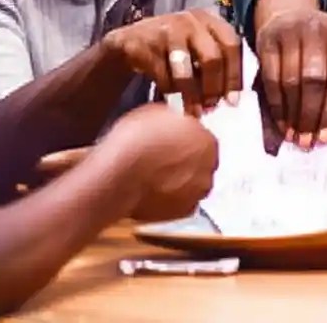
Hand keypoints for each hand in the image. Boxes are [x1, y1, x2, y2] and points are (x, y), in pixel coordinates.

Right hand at [97, 103, 218, 221]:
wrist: (118, 177)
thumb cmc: (134, 144)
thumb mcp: (155, 113)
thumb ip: (174, 120)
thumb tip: (172, 121)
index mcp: (207, 141)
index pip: (203, 140)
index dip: (186, 140)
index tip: (174, 142)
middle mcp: (208, 168)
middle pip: (201, 164)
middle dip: (185, 161)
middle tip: (163, 160)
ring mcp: (197, 193)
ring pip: (191, 185)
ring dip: (178, 181)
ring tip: (154, 177)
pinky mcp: (182, 213)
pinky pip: (179, 203)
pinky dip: (169, 199)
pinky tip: (151, 191)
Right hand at [104, 8, 241, 115]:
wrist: (129, 43)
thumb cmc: (173, 50)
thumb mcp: (197, 48)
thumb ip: (215, 66)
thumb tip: (230, 100)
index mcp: (210, 20)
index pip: (232, 45)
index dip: (234, 75)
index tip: (233, 101)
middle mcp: (191, 21)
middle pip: (212, 58)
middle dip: (213, 87)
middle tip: (211, 107)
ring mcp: (168, 30)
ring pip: (186, 70)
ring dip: (191, 95)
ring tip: (194, 112)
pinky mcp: (147, 43)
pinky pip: (163, 76)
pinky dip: (169, 91)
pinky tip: (172, 98)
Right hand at [253, 0, 326, 148]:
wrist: (289, 14)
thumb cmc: (318, 45)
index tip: (325, 136)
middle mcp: (316, 28)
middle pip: (314, 79)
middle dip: (310, 115)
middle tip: (307, 140)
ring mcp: (289, 31)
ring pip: (290, 81)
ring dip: (292, 114)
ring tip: (294, 135)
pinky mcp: (267, 40)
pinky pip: (271, 78)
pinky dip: (276, 104)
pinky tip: (281, 121)